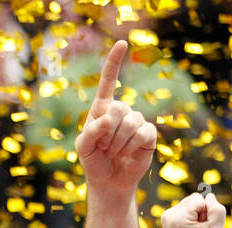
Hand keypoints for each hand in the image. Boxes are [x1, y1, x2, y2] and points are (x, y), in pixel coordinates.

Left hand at [74, 41, 155, 194]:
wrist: (108, 180)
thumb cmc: (93, 161)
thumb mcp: (82, 148)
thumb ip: (89, 132)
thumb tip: (107, 118)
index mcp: (102, 109)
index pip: (108, 82)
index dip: (114, 63)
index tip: (122, 43)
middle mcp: (121, 110)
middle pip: (119, 108)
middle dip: (107, 133)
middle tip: (104, 147)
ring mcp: (136, 120)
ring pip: (130, 122)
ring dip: (117, 142)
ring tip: (114, 152)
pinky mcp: (148, 133)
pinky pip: (142, 133)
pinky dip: (130, 146)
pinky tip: (127, 153)